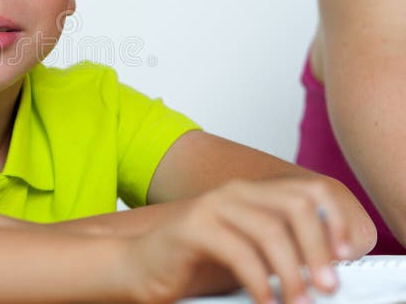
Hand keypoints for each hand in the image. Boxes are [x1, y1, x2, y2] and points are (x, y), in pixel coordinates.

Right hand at [120, 177, 355, 303]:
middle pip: (297, 207)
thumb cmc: (193, 264)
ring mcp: (212, 206)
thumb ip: (281, 250)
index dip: (336, 220)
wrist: (138, 266)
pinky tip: (264, 301)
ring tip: (299, 301)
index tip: (346, 257)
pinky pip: (240, 253)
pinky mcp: (193, 228)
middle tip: (327, 286)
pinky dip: (259, 282)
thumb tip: (327, 270)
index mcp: (252, 193)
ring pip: (271, 230)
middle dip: (318, 249)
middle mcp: (234, 192)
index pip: (310, 191)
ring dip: (292, 272)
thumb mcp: (248, 254)